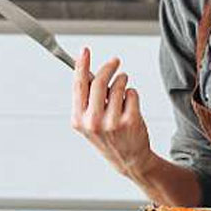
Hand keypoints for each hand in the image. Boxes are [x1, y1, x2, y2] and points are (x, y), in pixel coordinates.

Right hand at [71, 47, 152, 177]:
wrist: (129, 159)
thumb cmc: (109, 136)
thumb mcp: (90, 122)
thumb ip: (88, 99)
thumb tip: (87, 71)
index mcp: (78, 119)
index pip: (79, 85)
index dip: (81, 65)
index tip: (85, 51)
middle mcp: (93, 121)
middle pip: (99, 81)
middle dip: (109, 67)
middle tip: (115, 61)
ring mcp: (112, 122)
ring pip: (118, 85)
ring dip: (123, 82)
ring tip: (123, 91)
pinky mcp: (130, 121)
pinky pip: (132, 93)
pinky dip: (132, 94)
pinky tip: (130, 106)